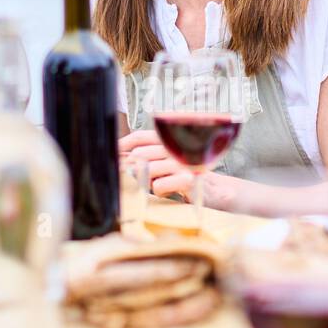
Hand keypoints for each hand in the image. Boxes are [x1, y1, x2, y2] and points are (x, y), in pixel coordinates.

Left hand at [118, 129, 236, 207]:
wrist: (214, 191)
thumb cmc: (184, 176)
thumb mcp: (167, 162)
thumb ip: (148, 157)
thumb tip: (120, 157)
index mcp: (170, 141)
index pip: (142, 136)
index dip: (124, 143)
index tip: (114, 152)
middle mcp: (176, 148)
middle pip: (141, 153)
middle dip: (130, 167)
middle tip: (128, 177)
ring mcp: (182, 163)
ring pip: (148, 169)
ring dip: (145, 180)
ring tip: (152, 185)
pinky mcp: (188, 179)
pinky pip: (159, 185)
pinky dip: (158, 191)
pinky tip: (165, 192)